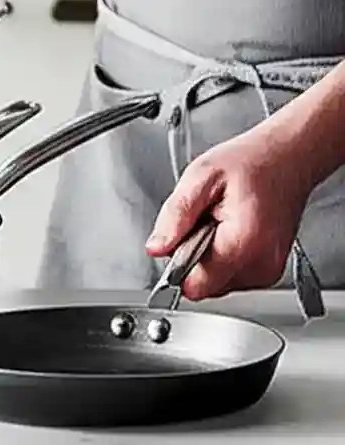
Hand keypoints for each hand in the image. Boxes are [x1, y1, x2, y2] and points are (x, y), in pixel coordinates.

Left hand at [144, 127, 316, 300]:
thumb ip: (175, 215)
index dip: (178, 266)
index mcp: (244, 242)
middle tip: (204, 223)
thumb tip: (157, 248)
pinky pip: (231, 277)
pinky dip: (224, 258)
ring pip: (217, 284)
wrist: (288, 157)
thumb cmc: (251, 163)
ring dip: (208, 257)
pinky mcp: (270, 270)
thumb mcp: (200, 177)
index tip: (180, 242)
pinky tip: (230, 231)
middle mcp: (262, 262)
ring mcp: (269, 270)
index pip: (197, 286)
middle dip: (193, 257)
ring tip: (219, 223)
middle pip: (205, 286)